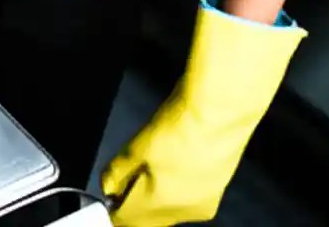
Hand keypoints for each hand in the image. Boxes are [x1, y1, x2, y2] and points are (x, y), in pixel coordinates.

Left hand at [101, 0, 306, 226]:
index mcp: (160, 207)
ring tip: (150, 164)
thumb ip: (116, 173)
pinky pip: (187, 196)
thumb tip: (108, 187)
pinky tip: (171, 163)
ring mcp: (205, 201)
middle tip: (125, 175)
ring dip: (155, 194)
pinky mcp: (218, 187)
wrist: (221, 113)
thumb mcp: (134, 148)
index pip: (126, 221)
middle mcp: (184, 213)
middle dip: (134, 202)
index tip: (108, 192)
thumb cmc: (177, 130)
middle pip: (149, 218)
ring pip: (169, 208)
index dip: (113, 206)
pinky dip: (175, 186)